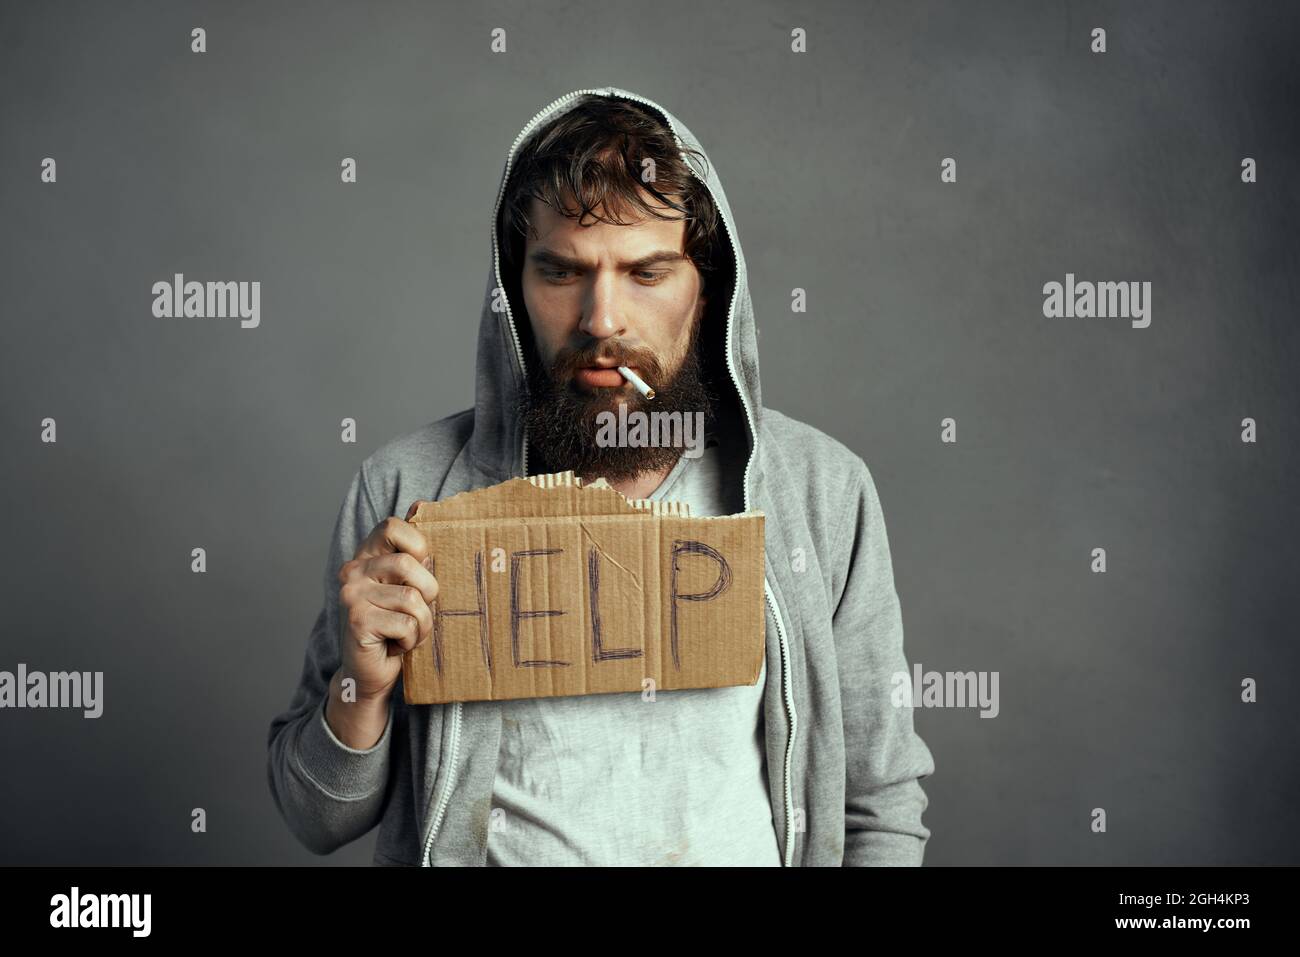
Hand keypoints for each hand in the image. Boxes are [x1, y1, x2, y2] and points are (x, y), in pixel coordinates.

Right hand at [335, 515, 438, 702]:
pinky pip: (406, 624)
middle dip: (428, 592)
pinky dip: (412, 639)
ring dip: (422, 623)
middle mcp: (353, 570)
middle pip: (408, 563)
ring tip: (408, 632)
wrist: (370, 671)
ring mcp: (351, 595)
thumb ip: (414, 553)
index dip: (418, 544)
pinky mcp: (357, 620)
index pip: (393, 526)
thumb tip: (419, 505)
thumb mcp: (408, 585)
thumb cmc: (395, 625)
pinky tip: (397, 645)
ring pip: (412, 598)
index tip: (422, 568)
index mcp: (366, 556)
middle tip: (419, 611)